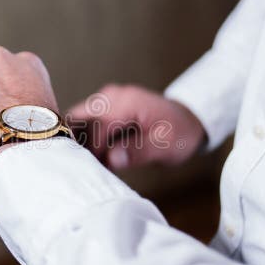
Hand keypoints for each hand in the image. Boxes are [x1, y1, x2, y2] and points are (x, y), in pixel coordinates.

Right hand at [67, 85, 204, 169]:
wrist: (187, 121)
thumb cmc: (179, 134)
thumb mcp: (166, 146)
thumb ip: (139, 152)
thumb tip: (112, 159)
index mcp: (128, 102)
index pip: (96, 125)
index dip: (92, 150)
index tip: (95, 169)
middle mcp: (112, 95)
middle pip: (77, 118)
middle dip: (77, 143)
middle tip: (85, 166)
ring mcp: (106, 99)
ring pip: (77, 121)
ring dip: (80, 142)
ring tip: (90, 163)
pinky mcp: (104, 106)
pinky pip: (85, 122)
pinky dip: (85, 139)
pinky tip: (96, 156)